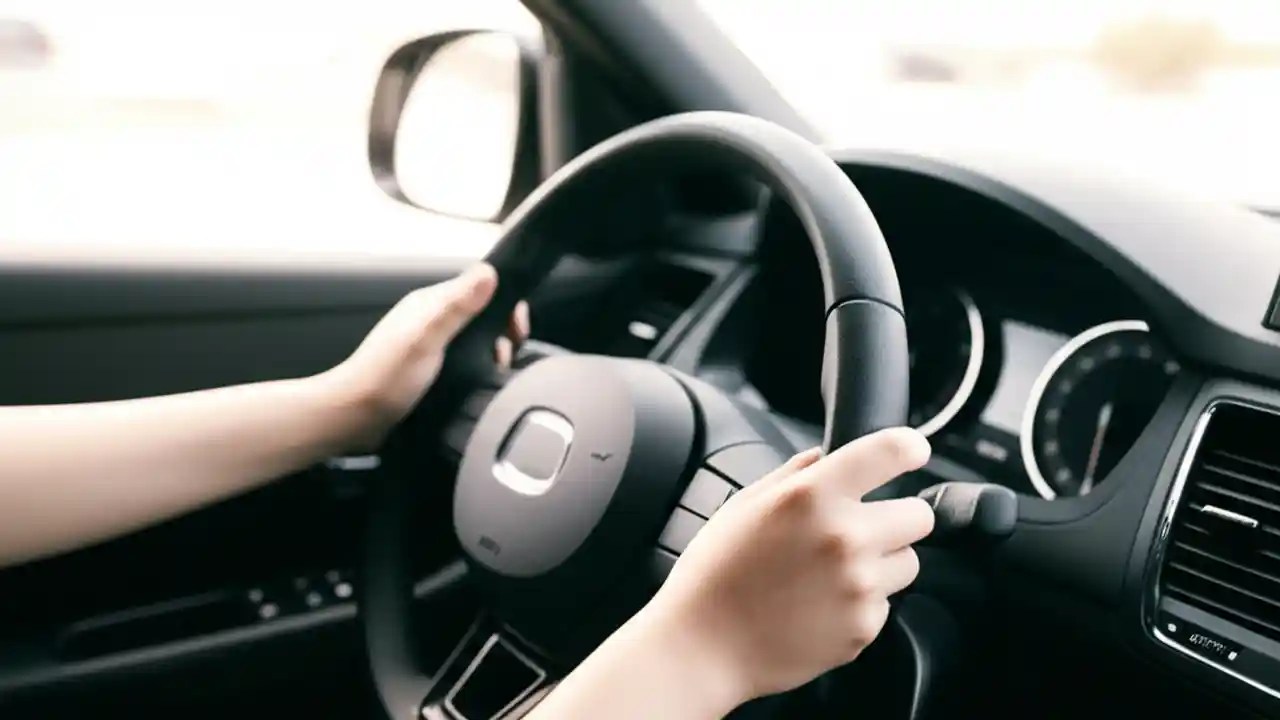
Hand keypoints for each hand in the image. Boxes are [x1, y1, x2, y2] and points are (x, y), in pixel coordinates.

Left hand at [323, 263, 528, 448]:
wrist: (355, 418)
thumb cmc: (384, 377)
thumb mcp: (426, 338)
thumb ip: (457, 305)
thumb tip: (489, 272)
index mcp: (431, 303)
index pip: (482, 288)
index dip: (506, 304)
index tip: (517, 328)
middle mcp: (434, 320)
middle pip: (484, 316)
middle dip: (502, 334)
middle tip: (501, 357)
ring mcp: (433, 345)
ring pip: (479, 341)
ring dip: (492, 356)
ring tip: (491, 373)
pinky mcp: (433, 370)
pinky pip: (468, 362)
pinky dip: (480, 370)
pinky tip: (479, 384)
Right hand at [642, 428, 933, 704]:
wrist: (702, 646)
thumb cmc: (715, 573)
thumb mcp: (744, 506)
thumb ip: (793, 474)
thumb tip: (825, 456)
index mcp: (812, 496)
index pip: (891, 452)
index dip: (909, 447)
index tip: (912, 451)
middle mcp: (844, 537)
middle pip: (919, 516)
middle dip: (896, 519)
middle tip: (863, 530)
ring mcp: (859, 587)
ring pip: (908, 563)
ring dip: (883, 564)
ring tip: (833, 574)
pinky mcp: (864, 628)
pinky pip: (885, 605)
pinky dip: (862, 604)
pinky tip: (820, 606)